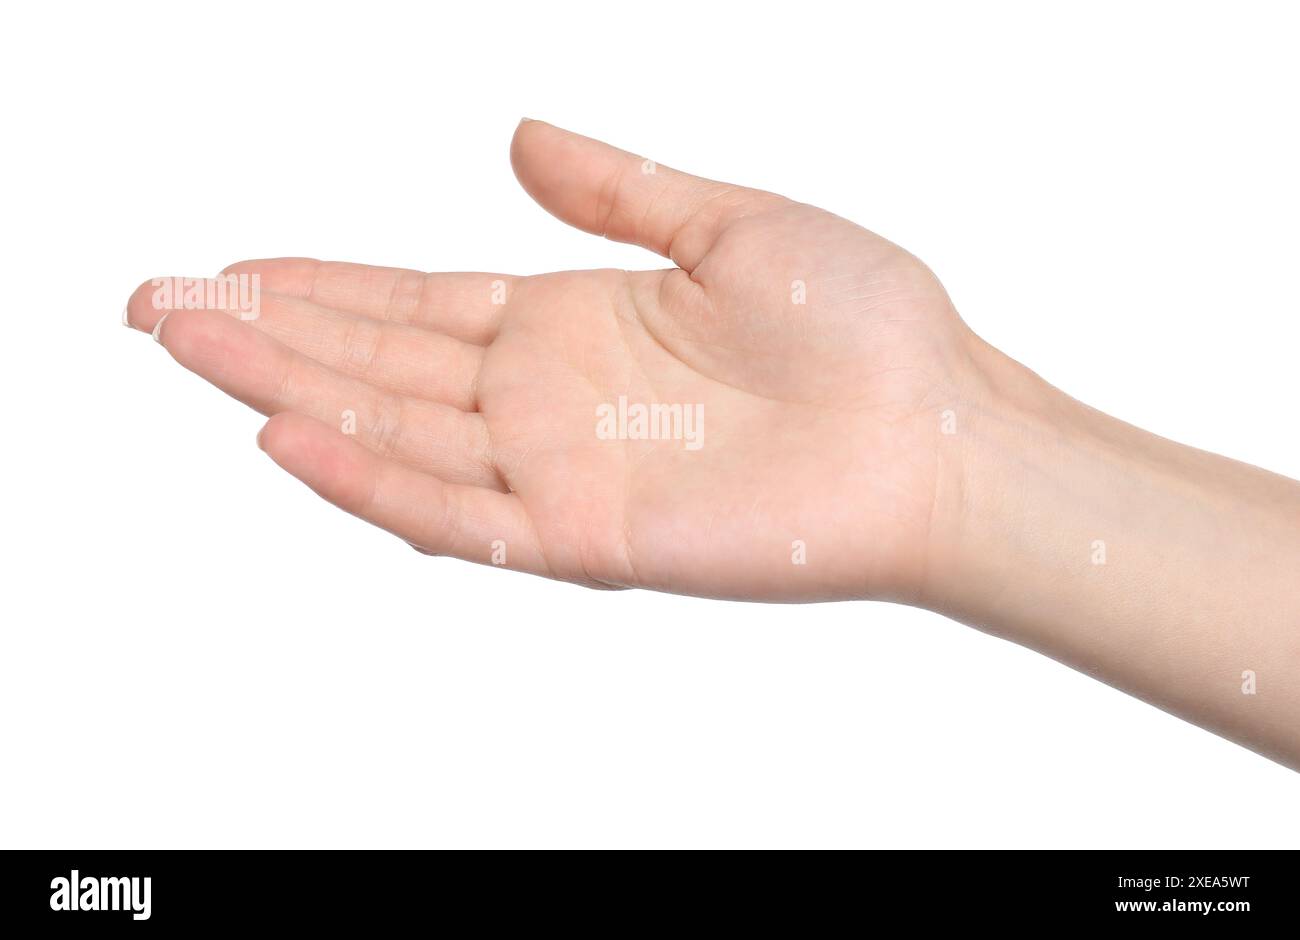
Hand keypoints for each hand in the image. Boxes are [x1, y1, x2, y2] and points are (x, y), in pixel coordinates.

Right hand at [126, 120, 983, 601]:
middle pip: (378, 364)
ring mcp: (561, 469)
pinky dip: (374, 483)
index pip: (415, 303)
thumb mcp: (728, 221)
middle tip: (157, 303)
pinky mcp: (589, 536)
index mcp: (574, 324)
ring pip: (394, 431)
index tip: (232, 263)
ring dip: (286, 392)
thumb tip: (515, 136)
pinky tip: (291, 441)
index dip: (320, 285)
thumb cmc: (863, 327)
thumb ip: (617, 187)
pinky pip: (460, 514)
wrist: (937, 430)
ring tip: (188, 347)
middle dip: (265, 333)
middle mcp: (549, 400)